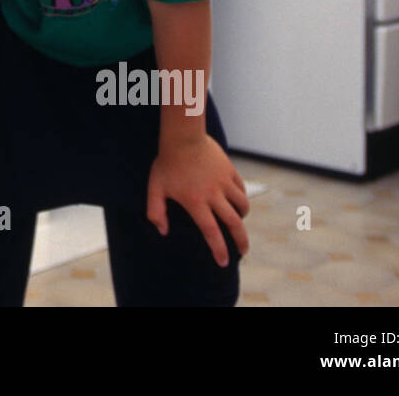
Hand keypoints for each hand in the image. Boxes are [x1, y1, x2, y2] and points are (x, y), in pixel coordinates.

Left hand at [146, 134, 250, 266]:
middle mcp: (213, 195)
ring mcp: (224, 183)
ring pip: (242, 206)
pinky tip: (237, 201)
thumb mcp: (155, 187)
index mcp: (195, 202)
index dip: (218, 249)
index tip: (223, 262)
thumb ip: (156, 211)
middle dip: (241, 242)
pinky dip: (241, 198)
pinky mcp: (230, 171)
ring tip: (238, 224)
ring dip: (242, 218)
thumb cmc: (167, 163)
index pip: (211, 232)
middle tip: (243, 252)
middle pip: (234, 224)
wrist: (183, 136)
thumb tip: (162, 231)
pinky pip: (241, 189)